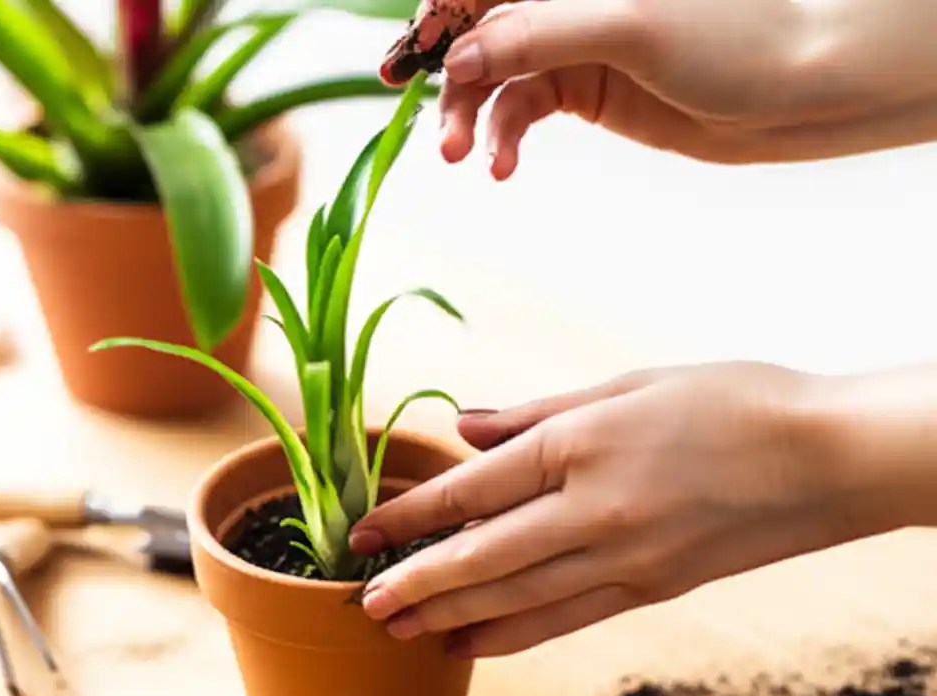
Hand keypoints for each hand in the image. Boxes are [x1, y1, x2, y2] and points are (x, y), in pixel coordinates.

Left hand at [349, 362, 893, 657]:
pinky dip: (514, 633)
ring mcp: (625, 557)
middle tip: (362, 601)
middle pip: (483, 555)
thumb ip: (535, 413)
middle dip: (415, 581)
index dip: (410, 516)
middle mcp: (594, 509)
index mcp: (581, 444)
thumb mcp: (626, 384)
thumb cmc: (728, 400)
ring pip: (517, 597)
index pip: (472, 490)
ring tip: (401, 630)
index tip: (362, 534)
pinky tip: (475, 642)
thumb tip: (463, 426)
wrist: (828, 455)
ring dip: (451, 615)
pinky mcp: (653, 587)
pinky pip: (568, 618)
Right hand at [382, 0, 936, 173]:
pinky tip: (502, 169)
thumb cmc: (733, 42)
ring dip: (471, 117)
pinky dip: (504, 139)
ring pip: (493, 76)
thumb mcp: (628, 30)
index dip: (441, 14)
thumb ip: (538, 36)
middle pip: (479, 31)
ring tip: (462, 157)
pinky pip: (520, 110)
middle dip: (453, 79)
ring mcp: (569, 43)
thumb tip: (461, 56)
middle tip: (440, 133)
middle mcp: (563, 1)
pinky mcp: (580, 88)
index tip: (411, 57)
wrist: (795, 96)